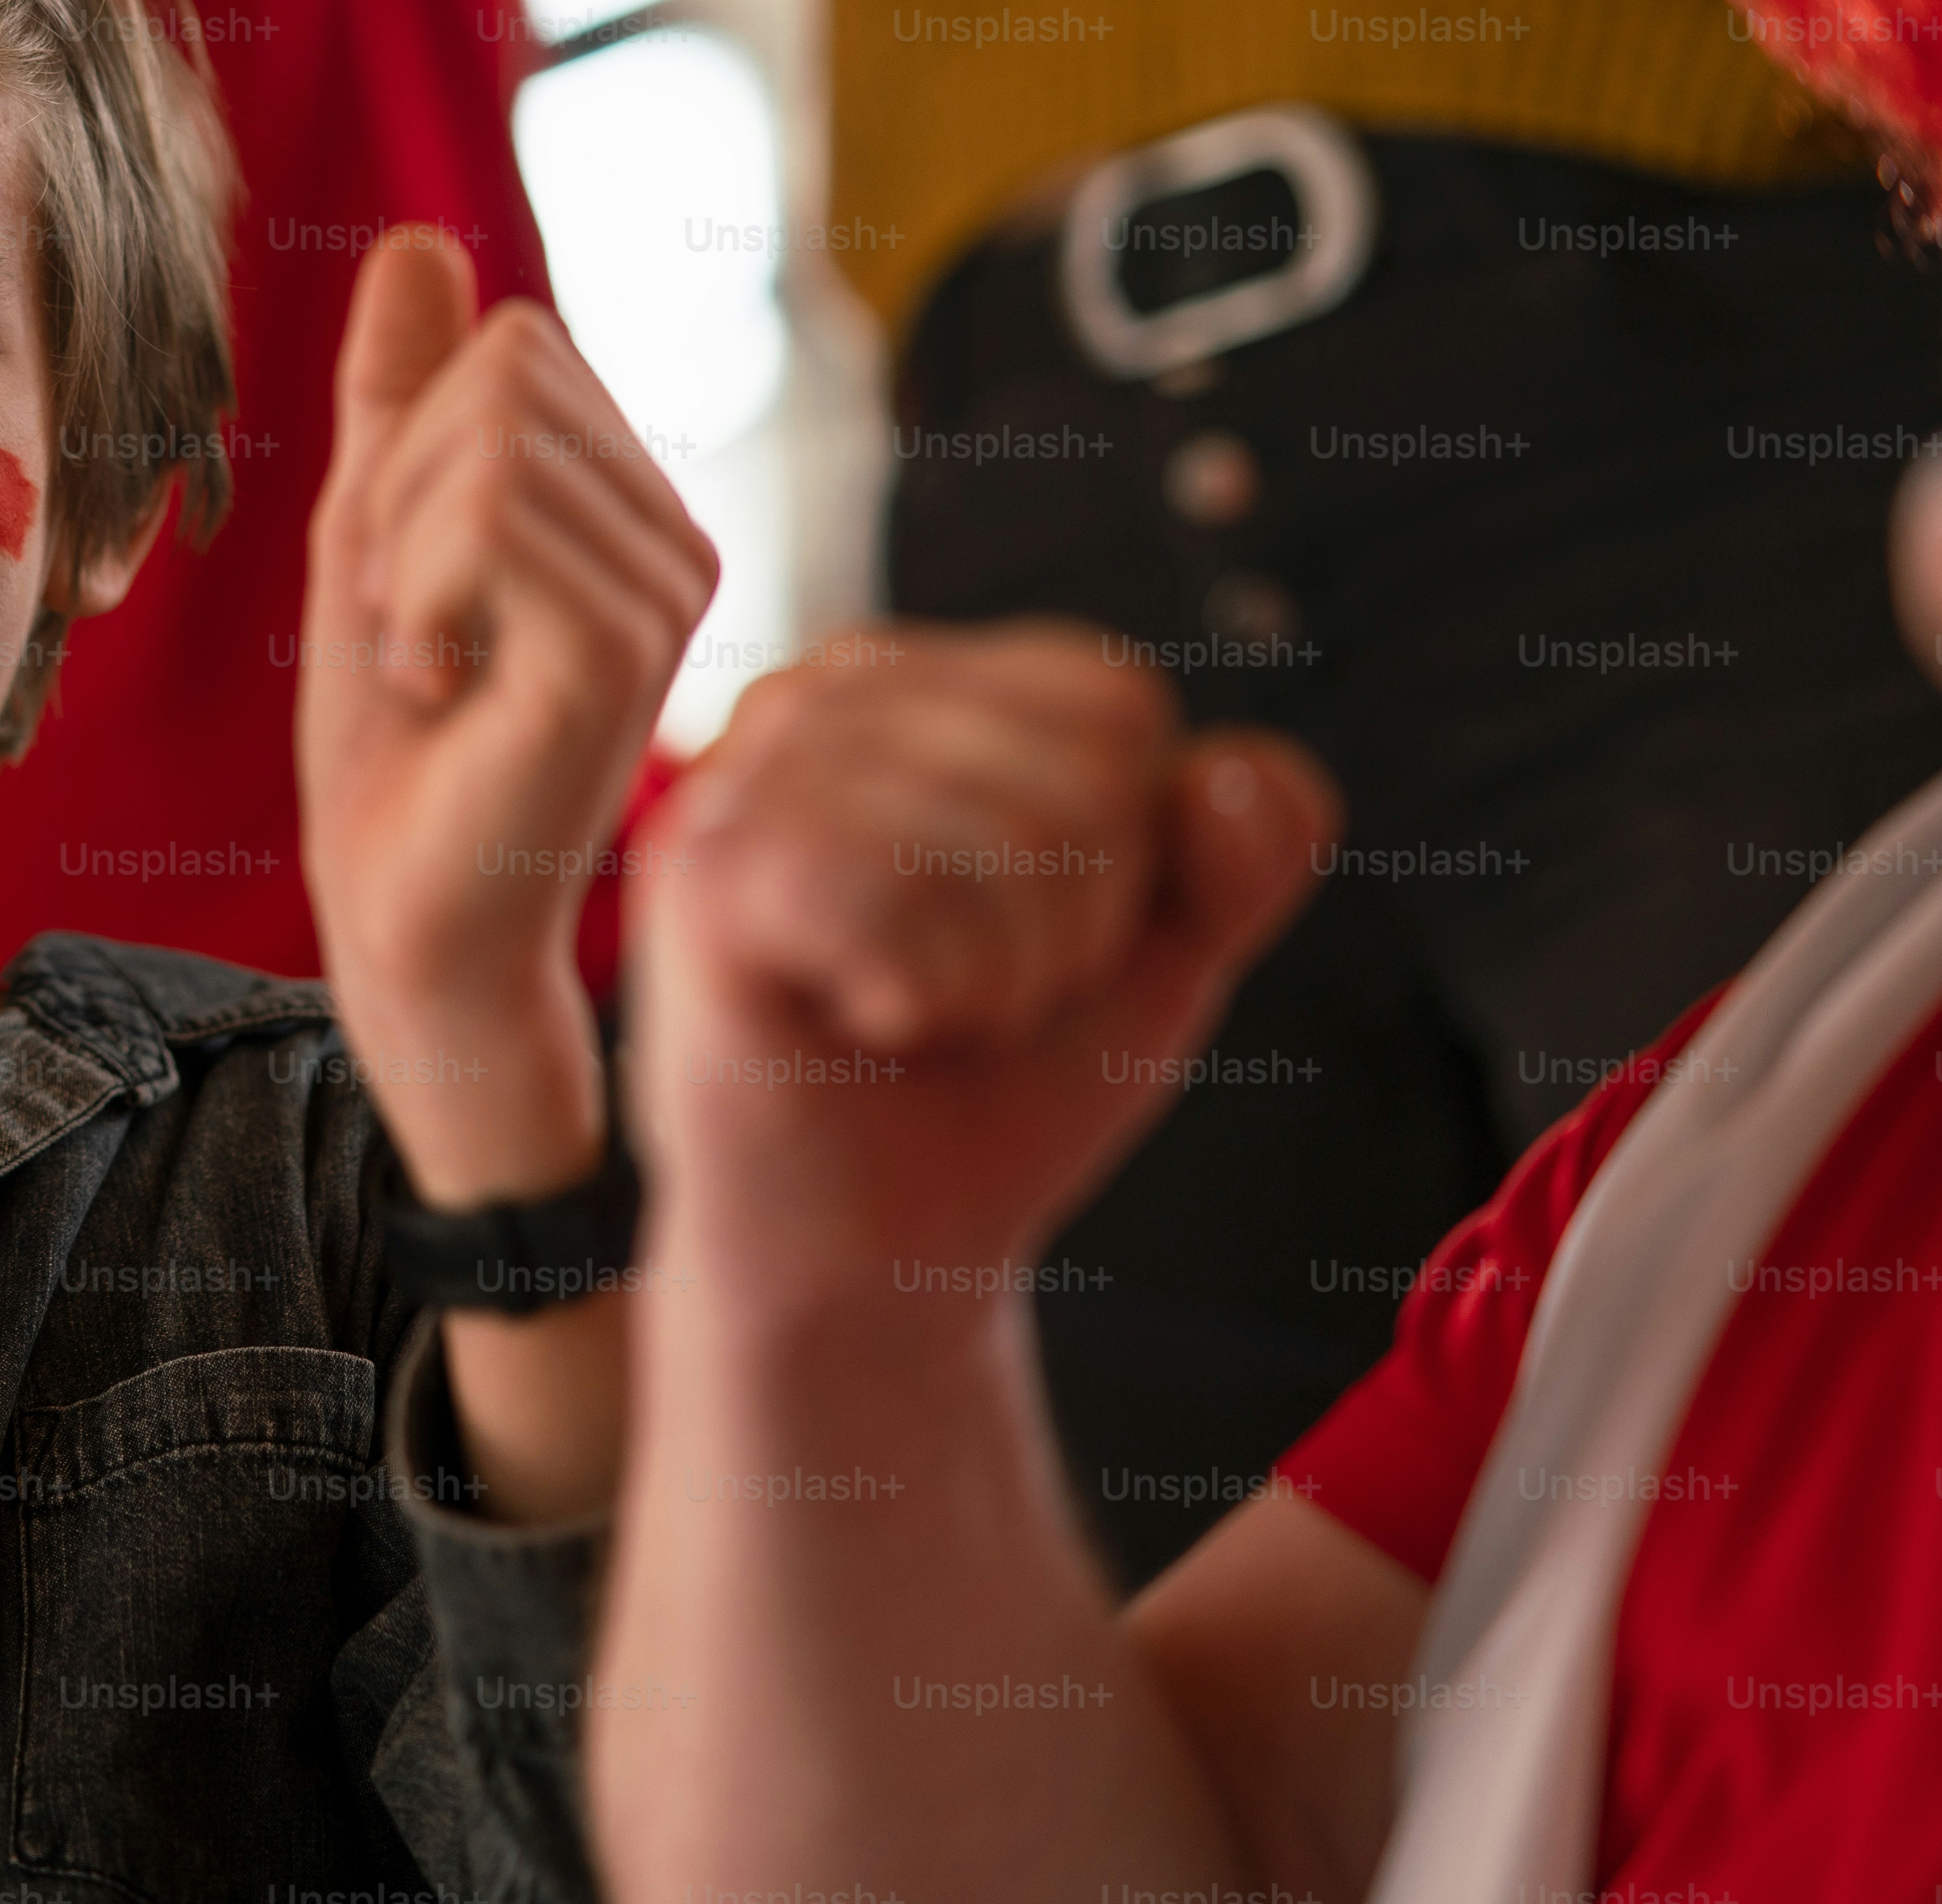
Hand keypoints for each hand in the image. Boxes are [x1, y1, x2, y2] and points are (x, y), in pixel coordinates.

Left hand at [298, 227, 714, 1204]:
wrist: (404, 912)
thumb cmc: (393, 743)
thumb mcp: (374, 530)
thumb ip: (400, 395)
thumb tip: (416, 241)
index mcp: (632, 504)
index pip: (511, 345)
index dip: (413, 448)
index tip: (414, 581)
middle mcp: (676, 538)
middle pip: (502, 373)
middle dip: (402, 493)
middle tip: (414, 625)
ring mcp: (664, 592)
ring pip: (487, 445)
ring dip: (401, 556)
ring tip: (431, 665)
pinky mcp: (623, 650)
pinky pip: (489, 518)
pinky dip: (417, 598)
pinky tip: (443, 694)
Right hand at [637, 623, 1328, 1325]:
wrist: (873, 1256)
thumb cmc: (985, 1091)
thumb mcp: (1153, 957)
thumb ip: (1236, 852)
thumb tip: (1242, 772)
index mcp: (911, 684)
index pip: (1112, 701)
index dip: (1122, 861)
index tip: (1024, 942)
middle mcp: (813, 701)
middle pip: (1080, 772)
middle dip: (1067, 932)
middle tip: (963, 998)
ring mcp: (740, 779)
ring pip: (1004, 837)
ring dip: (996, 981)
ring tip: (908, 1016)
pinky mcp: (699, 875)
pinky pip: (898, 893)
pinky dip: (923, 996)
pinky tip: (856, 1022)